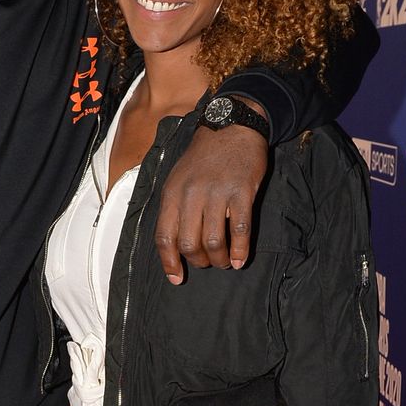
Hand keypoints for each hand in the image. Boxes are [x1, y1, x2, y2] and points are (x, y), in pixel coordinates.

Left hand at [154, 115, 267, 282]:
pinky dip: (241, 250)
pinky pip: (240, 230)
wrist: (232, 127)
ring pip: (213, 241)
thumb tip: (174, 245)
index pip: (164, 236)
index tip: (176, 278)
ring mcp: (217, 193)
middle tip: (207, 263)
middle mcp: (191, 195)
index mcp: (172, 193)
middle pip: (188, 243)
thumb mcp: (178, 178)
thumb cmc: (204, 157)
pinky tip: (241, 259)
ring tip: (224, 262)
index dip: (169, 262)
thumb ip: (175, 207)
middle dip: (198, 261)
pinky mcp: (241, 192)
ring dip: (219, 259)